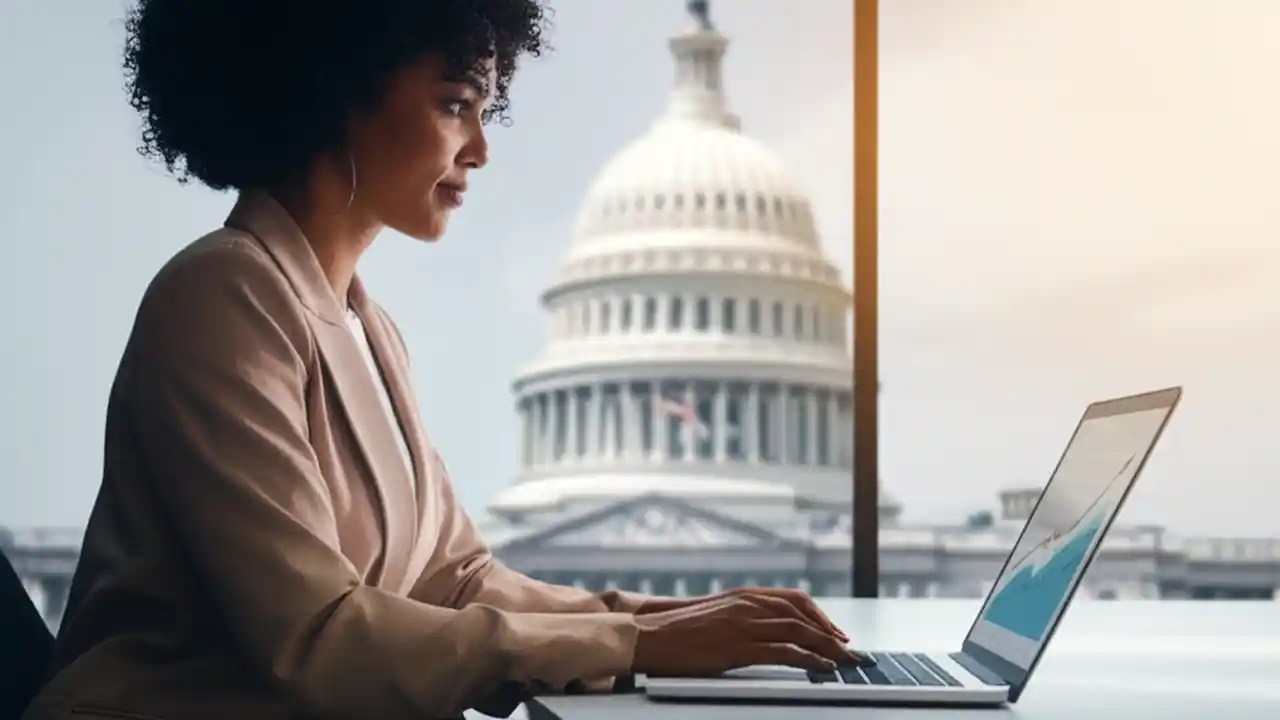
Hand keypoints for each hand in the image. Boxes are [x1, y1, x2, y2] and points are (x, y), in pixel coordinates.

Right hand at [631, 595, 864, 677]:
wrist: (648, 635)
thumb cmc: (676, 631)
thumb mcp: (714, 616)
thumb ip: (740, 617)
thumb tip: (762, 630)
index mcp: (743, 596)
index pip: (793, 599)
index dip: (819, 615)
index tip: (834, 632)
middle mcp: (747, 605)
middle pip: (802, 614)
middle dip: (830, 633)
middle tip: (849, 651)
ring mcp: (743, 625)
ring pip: (798, 631)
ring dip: (827, 647)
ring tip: (844, 662)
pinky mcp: (738, 647)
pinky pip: (784, 651)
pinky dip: (809, 659)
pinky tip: (822, 668)